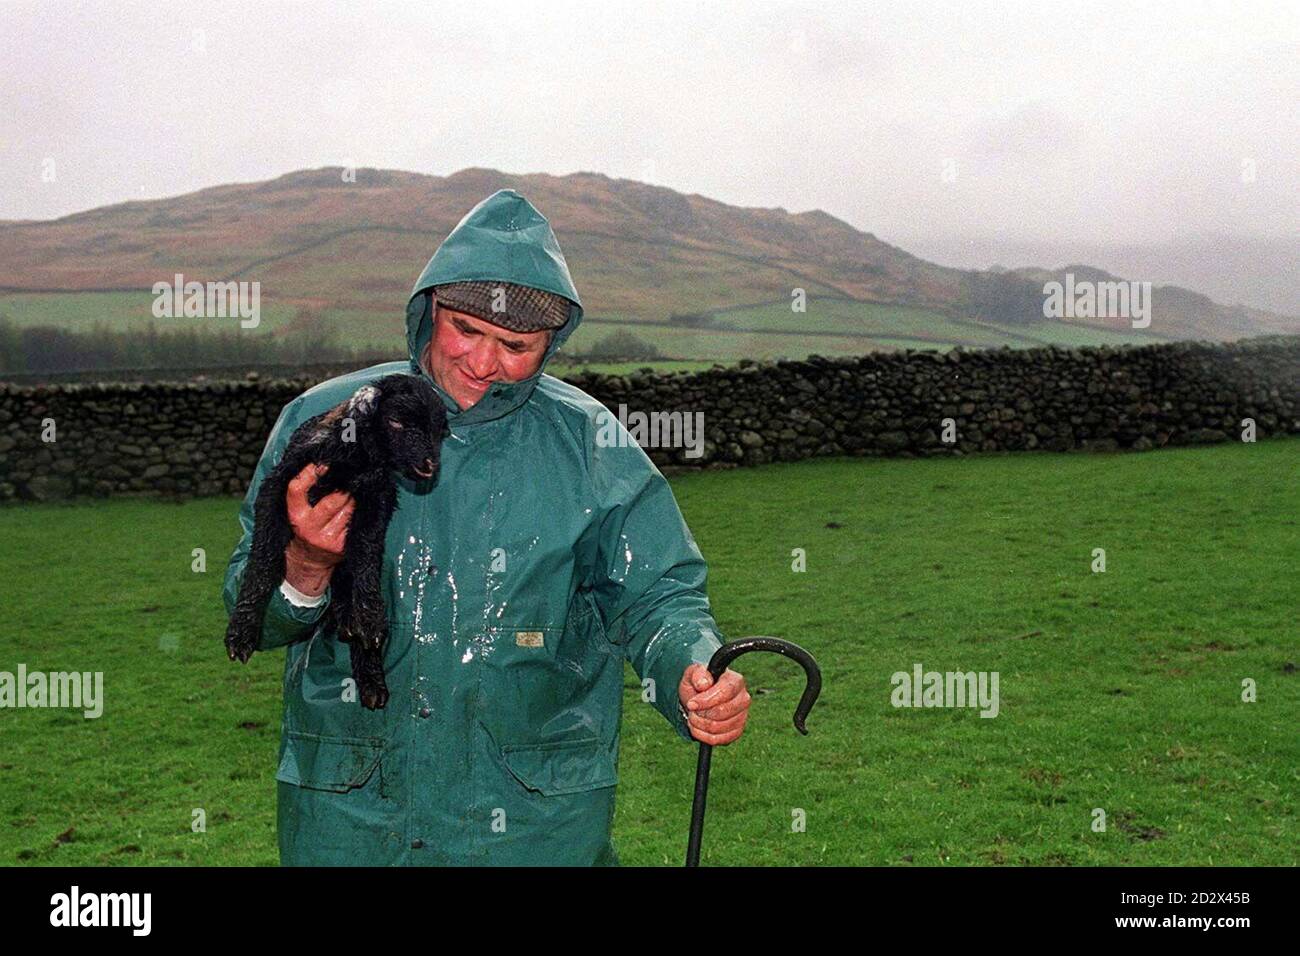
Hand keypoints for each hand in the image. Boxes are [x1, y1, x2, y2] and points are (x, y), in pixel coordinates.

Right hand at [283, 463, 353, 595]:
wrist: (309, 561)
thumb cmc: (306, 527)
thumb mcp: (299, 511)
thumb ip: (306, 493)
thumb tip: (323, 464)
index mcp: (295, 515)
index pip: (297, 489)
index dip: (309, 473)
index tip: (324, 462)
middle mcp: (309, 528)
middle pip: (332, 501)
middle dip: (344, 489)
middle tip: (352, 478)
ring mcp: (327, 539)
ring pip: (348, 511)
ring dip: (355, 499)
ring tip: (359, 490)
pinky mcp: (342, 546)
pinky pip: (355, 522)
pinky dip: (360, 512)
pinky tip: (363, 506)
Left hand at [678, 664, 749, 744]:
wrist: (698, 697)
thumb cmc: (698, 683)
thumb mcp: (692, 673)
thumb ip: (697, 674)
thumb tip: (703, 684)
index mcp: (735, 681)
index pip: (726, 692)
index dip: (707, 700)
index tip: (691, 704)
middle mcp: (743, 699)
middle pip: (722, 712)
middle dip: (701, 713)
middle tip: (691, 709)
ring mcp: (742, 717)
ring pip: (719, 728)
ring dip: (700, 724)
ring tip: (694, 716)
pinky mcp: (737, 732)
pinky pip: (719, 740)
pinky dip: (703, 736)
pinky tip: (698, 727)